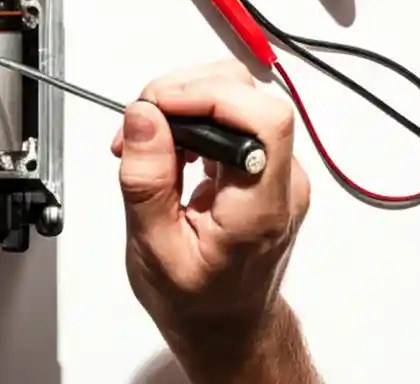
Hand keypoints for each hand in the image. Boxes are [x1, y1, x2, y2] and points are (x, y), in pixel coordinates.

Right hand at [114, 60, 315, 383]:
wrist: (228, 325)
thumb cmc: (197, 302)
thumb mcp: (154, 250)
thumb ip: (148, 182)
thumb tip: (143, 117)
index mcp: (260, 209)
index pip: (263, 120)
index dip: (208, 96)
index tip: (157, 105)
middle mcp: (281, 182)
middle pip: (247, 95)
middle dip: (182, 94)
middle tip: (138, 123)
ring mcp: (277, 170)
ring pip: (237, 96)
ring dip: (183, 102)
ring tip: (146, 138)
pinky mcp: (263, 164)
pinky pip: (231, 114)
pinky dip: (191, 115)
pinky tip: (166, 144)